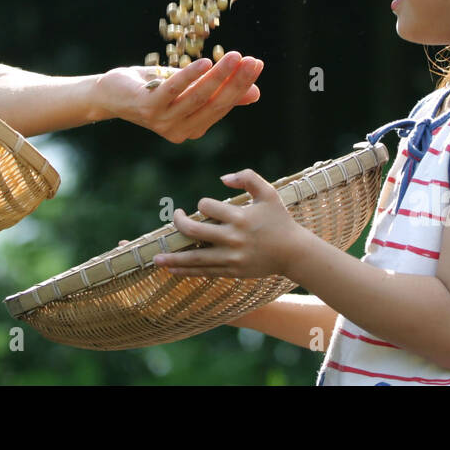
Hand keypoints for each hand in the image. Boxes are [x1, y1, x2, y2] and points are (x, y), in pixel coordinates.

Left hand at [93, 51, 262, 143]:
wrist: (111, 94)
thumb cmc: (153, 89)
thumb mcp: (189, 89)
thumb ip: (218, 92)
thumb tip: (256, 94)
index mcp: (194, 128)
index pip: (224, 106)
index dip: (241, 85)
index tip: (256, 64)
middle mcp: (181, 131)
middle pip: (215, 104)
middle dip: (236, 81)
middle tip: (252, 60)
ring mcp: (164, 122)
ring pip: (198, 97)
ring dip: (218, 76)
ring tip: (234, 56)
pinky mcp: (148, 109)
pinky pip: (173, 90)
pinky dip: (190, 76)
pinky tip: (205, 62)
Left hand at [153, 169, 305, 278]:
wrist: (294, 252)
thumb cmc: (280, 220)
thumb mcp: (268, 193)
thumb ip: (247, 177)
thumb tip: (222, 179)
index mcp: (240, 218)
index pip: (207, 207)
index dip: (202, 205)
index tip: (205, 207)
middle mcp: (233, 239)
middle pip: (194, 232)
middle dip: (178, 225)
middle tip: (174, 219)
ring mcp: (231, 258)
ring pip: (195, 258)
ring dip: (173, 258)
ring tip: (156, 258)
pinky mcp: (232, 271)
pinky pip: (204, 272)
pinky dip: (186, 271)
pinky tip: (172, 270)